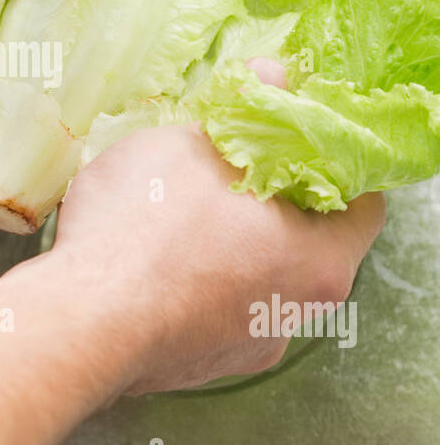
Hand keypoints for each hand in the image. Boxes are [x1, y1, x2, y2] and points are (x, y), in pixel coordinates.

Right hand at [50, 120, 384, 392]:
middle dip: (273, 203)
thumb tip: (274, 77)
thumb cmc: (144, 231)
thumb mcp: (192, 143)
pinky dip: (195, 282)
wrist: (80, 325)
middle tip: (231, 165)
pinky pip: (212, 310)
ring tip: (180, 210)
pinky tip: (152, 256)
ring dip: (231, 245)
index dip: (335, 165)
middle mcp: (296, 316)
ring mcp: (247, 348)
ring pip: (257, 280)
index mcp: (320, 262)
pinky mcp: (201, 366)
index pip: (364, 208)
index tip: (300, 142)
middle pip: (309, 245)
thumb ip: (247, 112)